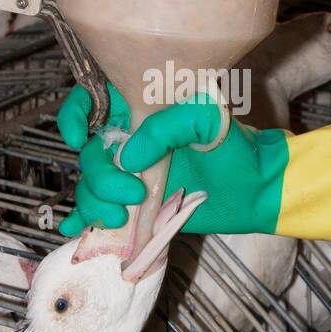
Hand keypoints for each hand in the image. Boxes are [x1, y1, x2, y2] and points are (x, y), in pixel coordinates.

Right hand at [56, 83, 288, 237]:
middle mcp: (129, 140)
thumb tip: (128, 157)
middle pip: (90, 155)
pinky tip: (75, 230)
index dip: (76, 115)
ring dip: (96, 204)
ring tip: (121, 219)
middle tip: (134, 194)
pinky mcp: (134, 204)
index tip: (79, 137)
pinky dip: (82, 220)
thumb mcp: (208, 121)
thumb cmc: (235, 147)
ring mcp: (130, 175)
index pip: (93, 100)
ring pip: (91, 186)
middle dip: (102, 179)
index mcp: (141, 109)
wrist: (255, 189)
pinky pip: (98, 210)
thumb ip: (168, 128)